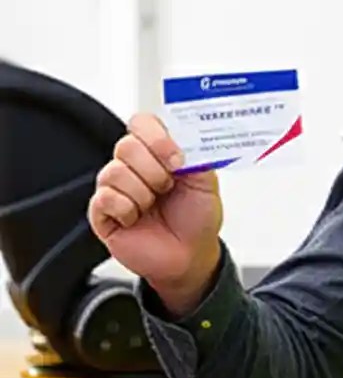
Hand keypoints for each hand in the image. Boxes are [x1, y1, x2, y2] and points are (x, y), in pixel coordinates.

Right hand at [88, 113, 223, 315]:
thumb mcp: (206, 181)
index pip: (142, 123)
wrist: (190, 254)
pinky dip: (128, 209)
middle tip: (167, 187)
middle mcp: (133, 165)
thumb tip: (180, 139)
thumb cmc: (196, 218)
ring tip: (153, 205)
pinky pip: (105, 198)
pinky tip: (137, 218)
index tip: (176, 159)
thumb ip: (194, 154)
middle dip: (154, 169)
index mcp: (157, 152)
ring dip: (143, 192)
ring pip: (114, 172)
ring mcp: (115, 187)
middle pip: (126, 145)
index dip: (156, 137)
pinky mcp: (102, 212)